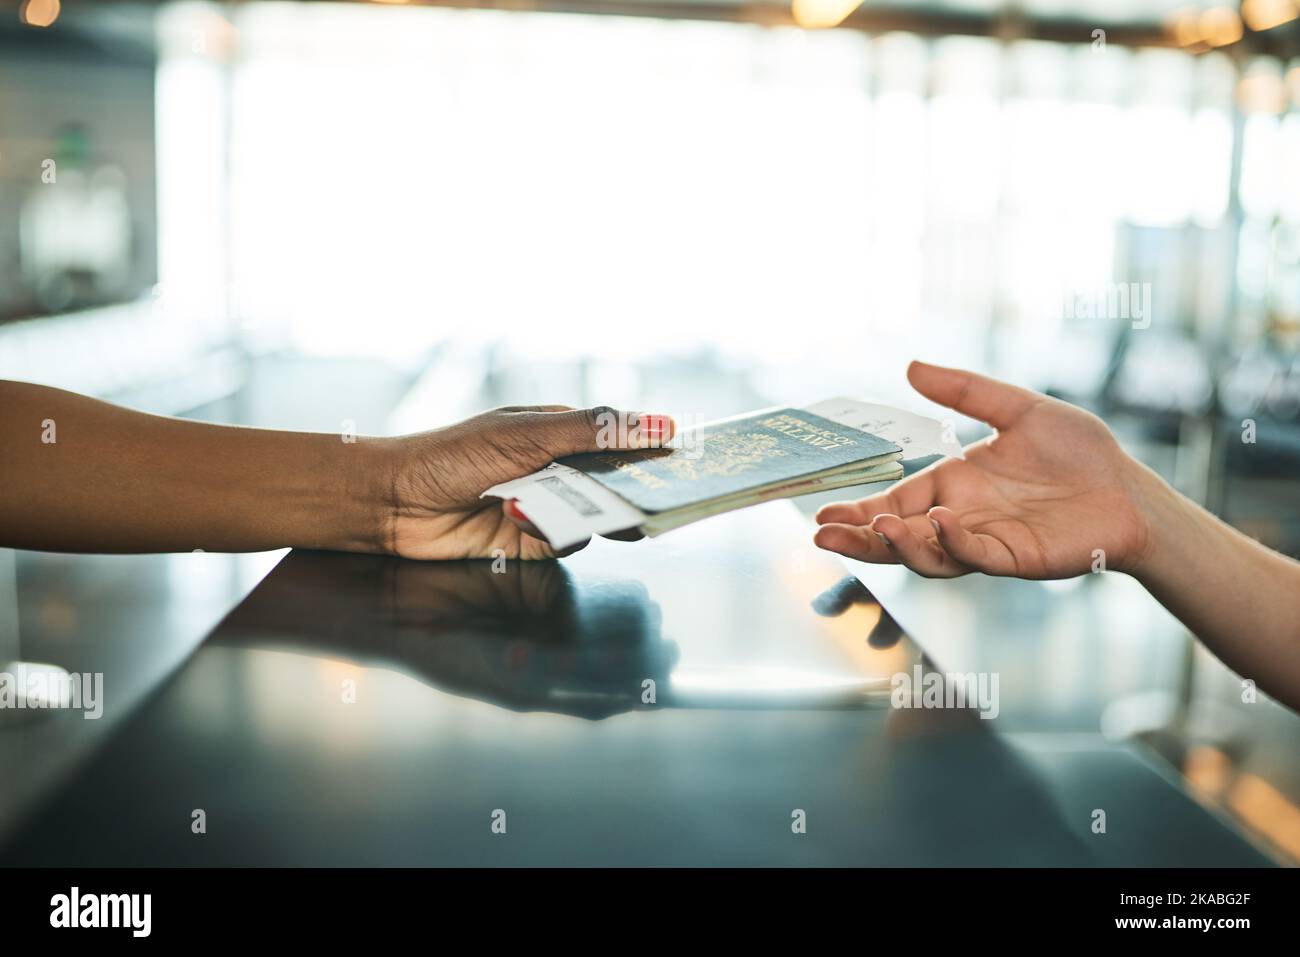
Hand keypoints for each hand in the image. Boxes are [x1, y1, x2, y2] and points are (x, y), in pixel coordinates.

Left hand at [385, 405, 672, 560]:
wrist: (391, 505)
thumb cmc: (453, 456)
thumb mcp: (529, 434)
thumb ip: (595, 431)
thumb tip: (659, 422)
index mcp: (559, 432)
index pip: (620, 439)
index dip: (652, 448)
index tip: (687, 458)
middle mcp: (556, 470)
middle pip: (615, 482)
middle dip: (635, 490)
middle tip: (659, 501)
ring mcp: (544, 507)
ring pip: (595, 516)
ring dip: (592, 516)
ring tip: (592, 515)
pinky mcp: (530, 544)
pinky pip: (566, 543)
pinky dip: (558, 536)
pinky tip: (524, 522)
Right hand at [813, 361, 1155, 578]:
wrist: (1130, 488)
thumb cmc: (1079, 453)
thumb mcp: (1018, 409)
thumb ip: (965, 392)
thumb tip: (912, 366)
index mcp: (952, 486)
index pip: (893, 504)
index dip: (858, 513)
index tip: (822, 515)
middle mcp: (960, 518)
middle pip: (897, 537)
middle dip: (860, 539)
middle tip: (824, 536)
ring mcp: (985, 542)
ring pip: (929, 555)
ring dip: (900, 546)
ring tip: (879, 528)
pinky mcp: (1016, 558)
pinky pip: (976, 555)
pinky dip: (954, 541)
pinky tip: (942, 520)